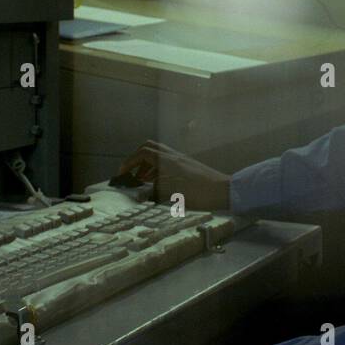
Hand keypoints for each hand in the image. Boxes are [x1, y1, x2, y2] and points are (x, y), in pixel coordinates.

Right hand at [116, 139, 230, 211]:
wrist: (224, 191)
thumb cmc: (196, 193)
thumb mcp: (168, 196)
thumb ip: (150, 193)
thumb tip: (137, 195)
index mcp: (165, 160)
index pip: (142, 153)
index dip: (128, 162)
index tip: (121, 174)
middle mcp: (172, 156)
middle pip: (149, 148)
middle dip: (137, 160)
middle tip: (131, 174)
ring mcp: (181, 160)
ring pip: (158, 156)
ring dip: (147, 165)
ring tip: (141, 181)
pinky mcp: (188, 166)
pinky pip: (166, 163)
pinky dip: (158, 170)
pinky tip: (158, 183)